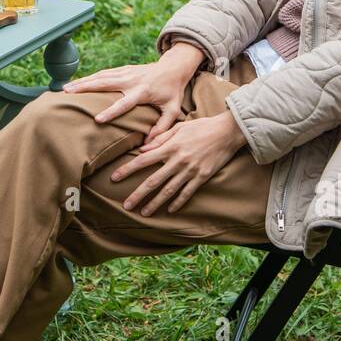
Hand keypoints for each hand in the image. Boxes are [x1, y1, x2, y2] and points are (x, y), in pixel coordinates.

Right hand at [61, 41, 203, 143]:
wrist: (174, 66)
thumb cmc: (173, 91)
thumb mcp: (173, 110)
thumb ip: (162, 127)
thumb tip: (149, 146)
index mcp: (143, 91)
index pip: (124, 103)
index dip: (111, 111)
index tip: (97, 119)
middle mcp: (131, 80)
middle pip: (105, 83)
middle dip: (85, 88)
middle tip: (68, 94)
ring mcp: (126, 72)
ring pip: (100, 76)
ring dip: (82, 81)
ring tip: (64, 88)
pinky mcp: (123, 69)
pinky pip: (103, 73)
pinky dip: (89, 77)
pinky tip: (76, 82)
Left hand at [109, 111, 246, 215]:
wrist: (226, 132)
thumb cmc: (201, 127)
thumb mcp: (178, 128)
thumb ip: (160, 139)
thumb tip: (142, 149)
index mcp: (170, 147)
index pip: (143, 160)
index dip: (127, 170)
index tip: (114, 178)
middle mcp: (177, 161)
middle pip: (153, 181)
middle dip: (138, 195)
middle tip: (126, 206)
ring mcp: (190, 171)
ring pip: (168, 191)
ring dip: (155, 204)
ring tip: (144, 213)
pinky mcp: (202, 177)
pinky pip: (187, 193)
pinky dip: (178, 203)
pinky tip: (170, 210)